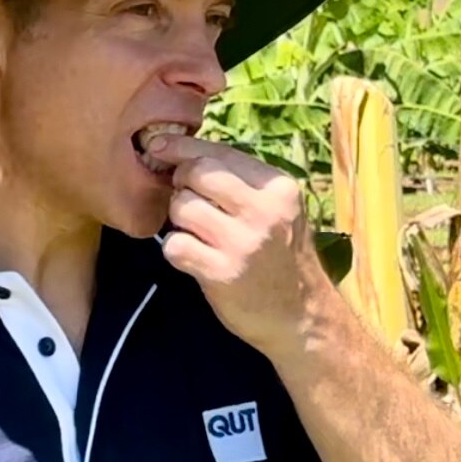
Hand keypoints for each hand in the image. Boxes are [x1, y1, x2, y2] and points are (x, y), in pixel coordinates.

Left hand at [145, 133, 330, 354]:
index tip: (160, 146)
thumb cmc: (282, 257)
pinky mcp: (222, 272)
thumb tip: (185, 154)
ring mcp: (243, 243)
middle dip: (181, 182)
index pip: (220, 153)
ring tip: (198, 232)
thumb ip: (242, 182)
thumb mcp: (279, 210)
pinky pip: (175, 244)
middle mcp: (264, 211)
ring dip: (179, 219)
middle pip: (197, 173)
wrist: (300, 315)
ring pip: (181, 207)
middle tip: (188, 199)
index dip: (183, 147)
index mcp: (279, 189)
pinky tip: (195, 256)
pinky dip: (177, 249)